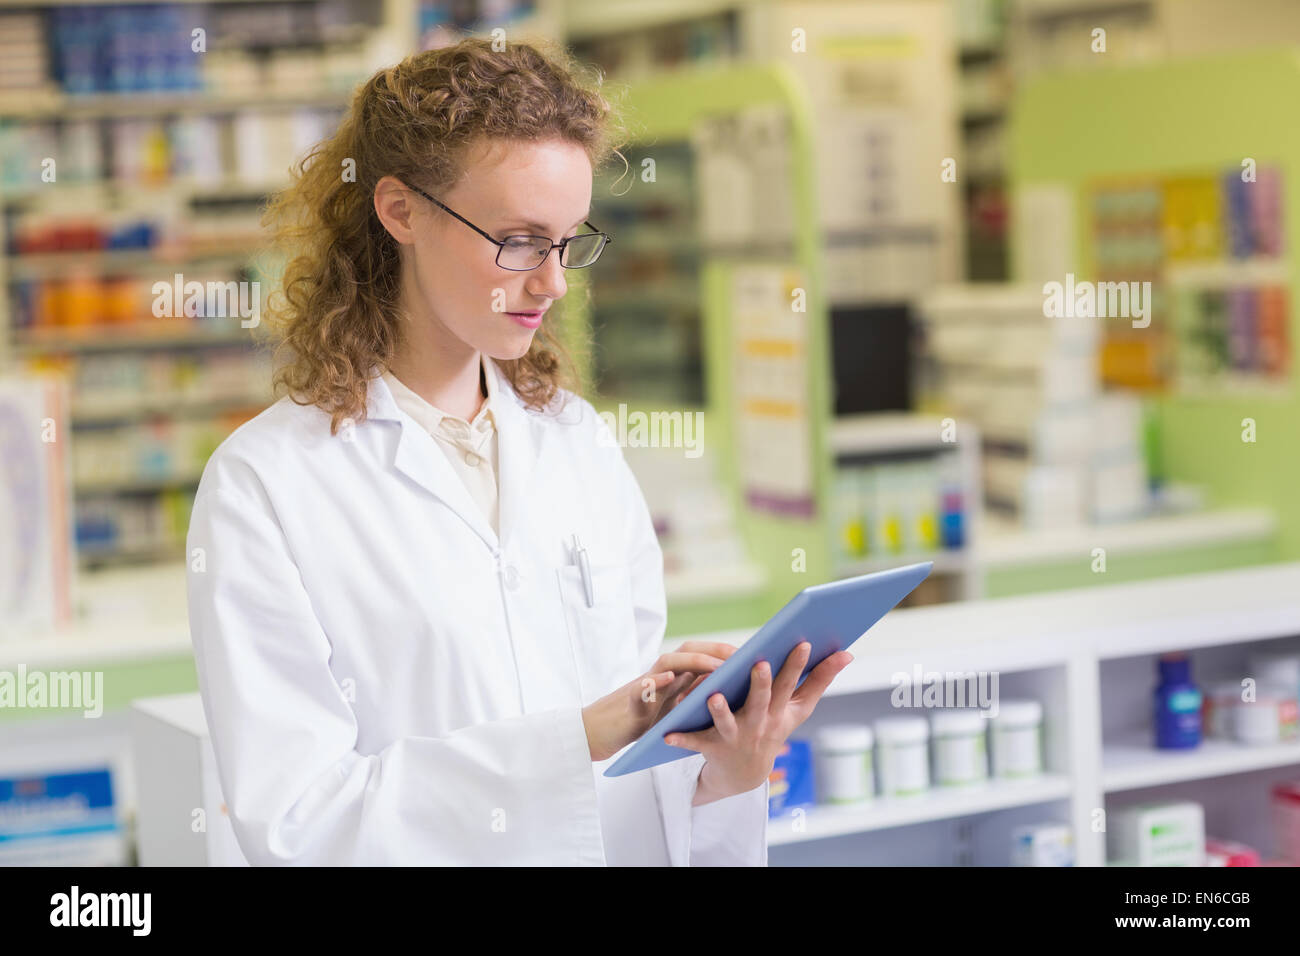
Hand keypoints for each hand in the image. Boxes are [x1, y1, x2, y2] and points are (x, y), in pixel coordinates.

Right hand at [581, 641, 737, 761]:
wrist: (602, 733)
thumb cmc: (642, 723)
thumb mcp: (674, 711)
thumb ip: (695, 697)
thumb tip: (732, 694)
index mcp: (674, 678)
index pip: (702, 656)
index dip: (726, 653)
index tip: (754, 654)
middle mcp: (661, 676)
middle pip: (688, 651)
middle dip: (715, 651)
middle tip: (740, 658)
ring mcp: (644, 686)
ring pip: (667, 663)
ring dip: (691, 662)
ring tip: (715, 668)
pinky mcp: (628, 702)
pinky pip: (638, 690)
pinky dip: (650, 684)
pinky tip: (663, 682)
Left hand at [664, 641, 851, 803]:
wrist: (744, 775)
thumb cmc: (773, 728)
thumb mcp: (798, 710)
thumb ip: (821, 680)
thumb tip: (848, 653)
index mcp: (779, 711)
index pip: (791, 685)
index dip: (798, 665)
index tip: (804, 643)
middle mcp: (759, 724)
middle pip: (761, 701)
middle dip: (762, 684)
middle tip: (761, 664)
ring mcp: (735, 737)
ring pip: (727, 723)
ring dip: (721, 711)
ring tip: (714, 695)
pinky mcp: (711, 749)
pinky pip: (695, 743)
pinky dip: (681, 740)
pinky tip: (667, 735)